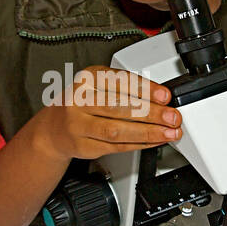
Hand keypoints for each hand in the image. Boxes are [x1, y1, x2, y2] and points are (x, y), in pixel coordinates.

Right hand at [31, 66, 180, 161]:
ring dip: (147, 132)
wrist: (54, 128)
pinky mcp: (84, 146)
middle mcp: (79, 100)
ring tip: (168, 132)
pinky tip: (154, 141)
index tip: (165, 96)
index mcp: (86, 79)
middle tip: (172, 116)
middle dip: (150, 113)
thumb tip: (161, 98)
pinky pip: (116, 146)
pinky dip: (139, 144)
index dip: (145, 90)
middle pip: (119, 107)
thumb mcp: (98, 85)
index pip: (118, 82)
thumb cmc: (82, 103)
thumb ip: (126, 88)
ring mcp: (78, 125)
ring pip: (116, 130)